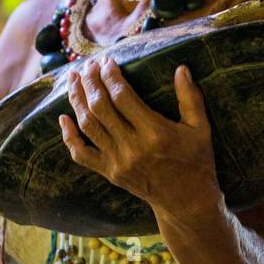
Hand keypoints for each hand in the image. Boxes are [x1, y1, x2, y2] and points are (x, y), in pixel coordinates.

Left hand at [60, 56, 222, 217]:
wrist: (187, 202)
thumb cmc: (197, 161)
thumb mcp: (200, 128)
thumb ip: (190, 97)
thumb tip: (181, 68)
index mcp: (155, 133)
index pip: (122, 97)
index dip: (111, 76)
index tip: (108, 61)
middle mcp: (132, 147)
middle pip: (100, 108)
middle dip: (91, 82)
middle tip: (88, 65)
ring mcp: (118, 162)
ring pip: (88, 126)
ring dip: (77, 100)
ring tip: (73, 80)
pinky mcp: (110, 173)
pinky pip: (82, 155)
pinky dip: (69, 136)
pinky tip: (63, 118)